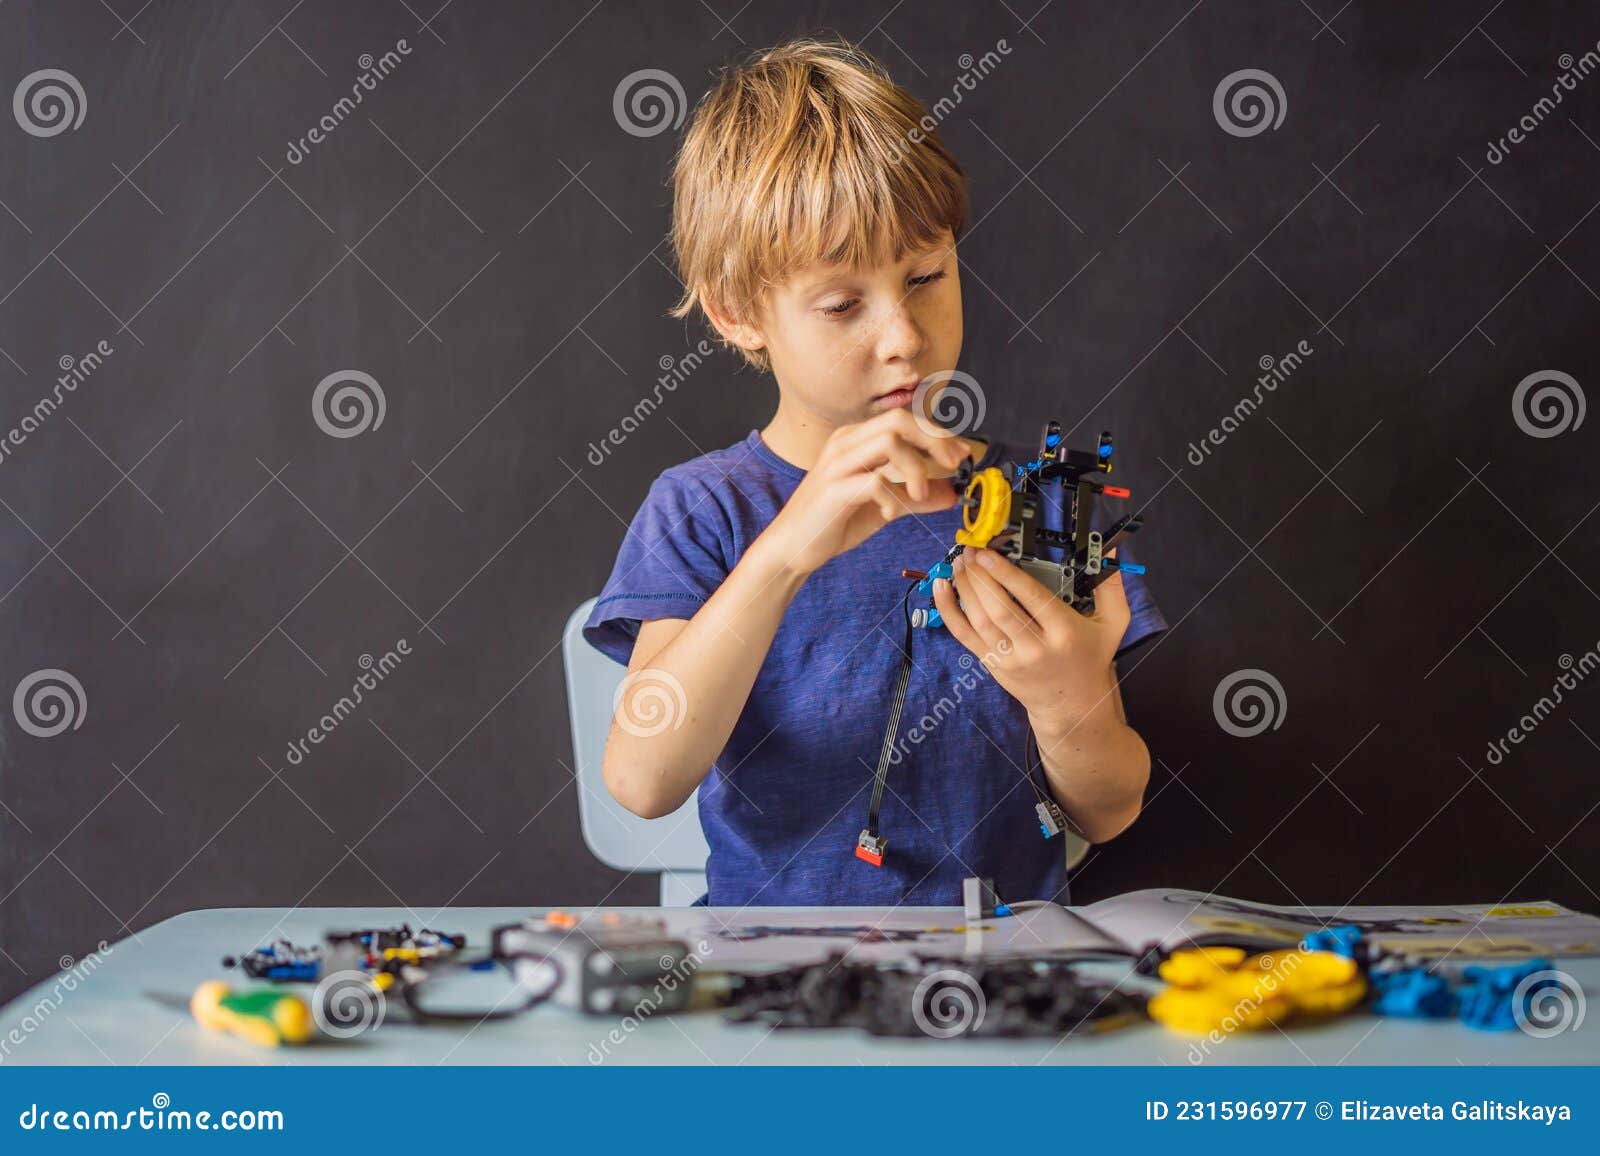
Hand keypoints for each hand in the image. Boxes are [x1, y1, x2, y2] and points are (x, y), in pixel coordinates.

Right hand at [757, 410, 978, 577]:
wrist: (792, 547)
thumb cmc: (835, 522)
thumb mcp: (885, 505)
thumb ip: (916, 497)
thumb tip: (953, 494)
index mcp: (856, 439)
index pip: (905, 420)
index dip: (939, 435)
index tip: (962, 455)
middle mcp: (845, 443)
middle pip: (900, 421)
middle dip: (935, 440)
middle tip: (953, 465)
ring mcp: (837, 464)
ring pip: (888, 441)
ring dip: (915, 468)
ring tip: (919, 495)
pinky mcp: (833, 490)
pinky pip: (873, 481)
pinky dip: (892, 496)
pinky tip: (890, 512)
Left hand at [931, 545, 1131, 717]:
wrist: (1072, 706)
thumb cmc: (1091, 658)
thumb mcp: (1113, 624)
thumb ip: (1112, 586)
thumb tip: (1111, 548)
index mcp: (1064, 632)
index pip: (1031, 598)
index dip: (1005, 574)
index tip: (987, 553)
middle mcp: (1035, 648)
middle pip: (1000, 609)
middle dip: (980, 576)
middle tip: (969, 551)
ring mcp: (1010, 659)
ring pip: (980, 620)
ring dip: (965, 588)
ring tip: (958, 562)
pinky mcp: (993, 665)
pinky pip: (965, 636)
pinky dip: (949, 611)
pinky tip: (941, 588)